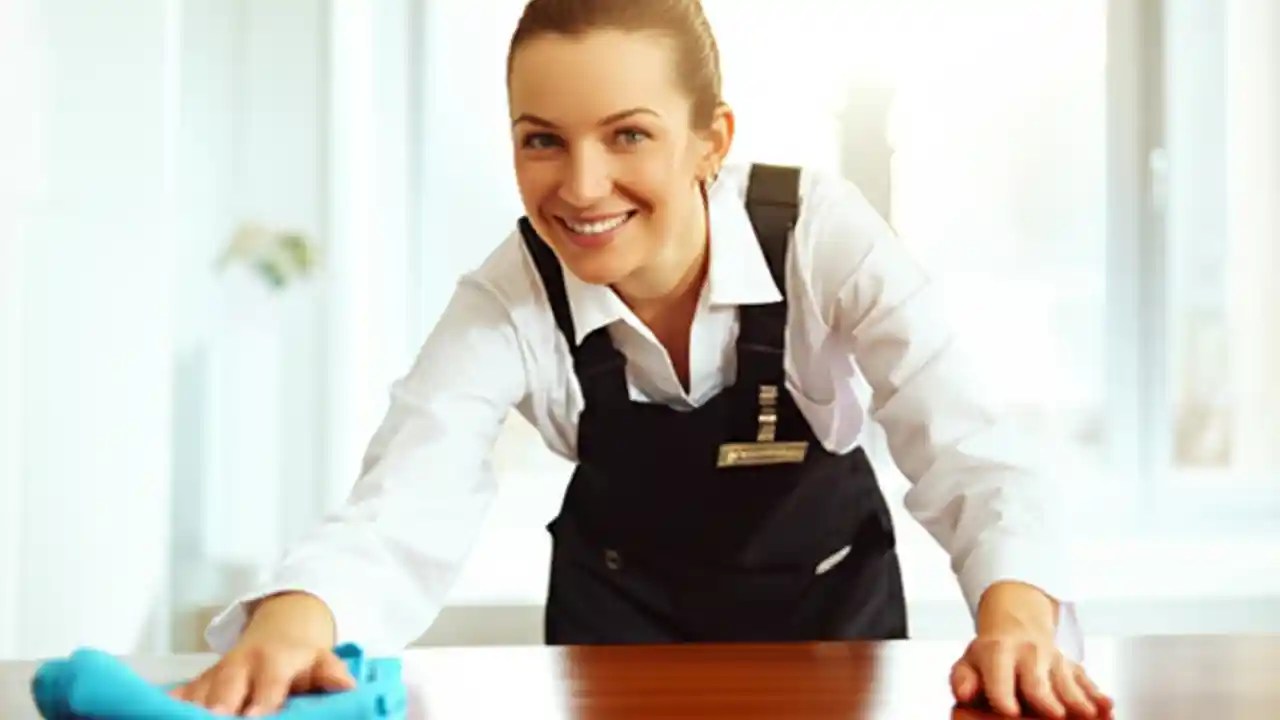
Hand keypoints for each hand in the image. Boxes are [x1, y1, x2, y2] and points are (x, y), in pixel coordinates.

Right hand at [170, 638, 355, 716]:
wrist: (279, 632)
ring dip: (191, 708)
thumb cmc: (302, 659)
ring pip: (199, 691)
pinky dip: (172, 702)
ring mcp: (216, 673)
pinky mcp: (199, 682)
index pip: (269, 682)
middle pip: (225, 686)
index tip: (254, 717)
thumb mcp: (323, 661)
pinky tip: (160, 710)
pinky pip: (181, 692)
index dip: (262, 700)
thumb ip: (332, 674)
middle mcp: (240, 664)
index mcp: (275, 660)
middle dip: (218, 706)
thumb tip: (346, 685)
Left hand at [950, 582, 1112, 717]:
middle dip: (1046, 699)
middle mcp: (1028, 656)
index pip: (1000, 677)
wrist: (1016, 622)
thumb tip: (963, 694)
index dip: (1003, 695)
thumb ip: (962, 680)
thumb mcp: (968, 662)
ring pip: (1068, 682)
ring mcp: (1054, 661)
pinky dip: (1098, 695)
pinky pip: (1088, 682)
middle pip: (1038, 681)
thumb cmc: (990, 654)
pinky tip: (1107, 706)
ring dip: (1079, 699)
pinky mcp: (1073, 668)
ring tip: (1088, 714)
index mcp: (998, 654)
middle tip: (1054, 715)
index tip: (1010, 711)